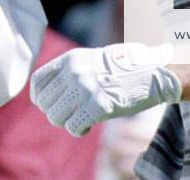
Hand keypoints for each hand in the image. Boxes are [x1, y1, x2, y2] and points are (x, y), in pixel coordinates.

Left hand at [29, 43, 180, 136]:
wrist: (152, 73)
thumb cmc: (122, 68)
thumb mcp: (90, 60)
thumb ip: (69, 72)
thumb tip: (48, 95)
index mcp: (71, 59)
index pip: (38, 81)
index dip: (40, 98)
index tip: (49, 104)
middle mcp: (74, 72)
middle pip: (45, 103)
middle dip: (55, 112)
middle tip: (70, 114)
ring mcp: (85, 89)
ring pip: (55, 117)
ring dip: (67, 122)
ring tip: (81, 118)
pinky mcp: (98, 106)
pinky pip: (73, 127)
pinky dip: (78, 130)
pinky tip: (88, 126)